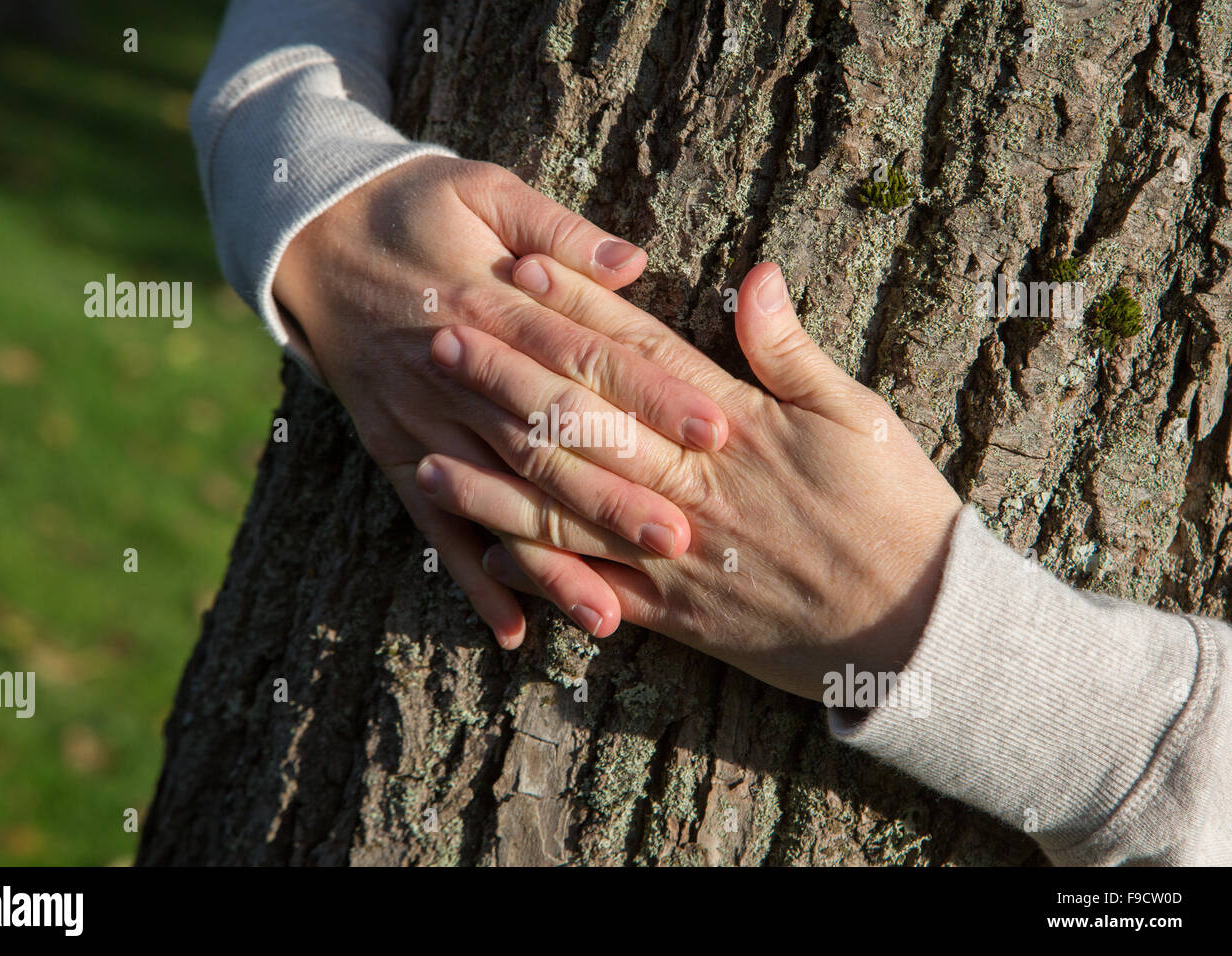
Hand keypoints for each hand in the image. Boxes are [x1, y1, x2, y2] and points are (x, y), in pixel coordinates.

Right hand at [272, 156, 729, 647]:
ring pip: (499, 501)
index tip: (716, 430)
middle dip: (615, 493)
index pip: (589, 357)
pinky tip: (511, 629)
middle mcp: (461, 378)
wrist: (313, 238)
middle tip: (680, 538)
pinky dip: (471, 578)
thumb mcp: (484, 190)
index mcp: (493, 308)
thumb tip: (634, 262)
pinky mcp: (396, 455)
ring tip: (608, 613)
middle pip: (549, 443)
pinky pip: (435, 527)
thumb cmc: (414, 208)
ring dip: (551, 559)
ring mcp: (424, 424)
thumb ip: (559, 231)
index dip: (653, 395)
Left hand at [414, 256, 962, 699]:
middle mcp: (690, 490)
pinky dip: (536, 575)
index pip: (639, 358)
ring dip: (491, 483)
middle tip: (440, 337)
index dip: (579, 310)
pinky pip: (591, 593)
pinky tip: (482, 551)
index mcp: (735, 430)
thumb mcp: (862, 417)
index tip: (522, 270)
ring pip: (566, 515)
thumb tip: (753, 275)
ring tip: (424, 453)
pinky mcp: (675, 616)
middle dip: (506, 378)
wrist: (915, 629)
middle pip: (582, 424)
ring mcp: (674, 557)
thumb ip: (793, 351)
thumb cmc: (894, 511)